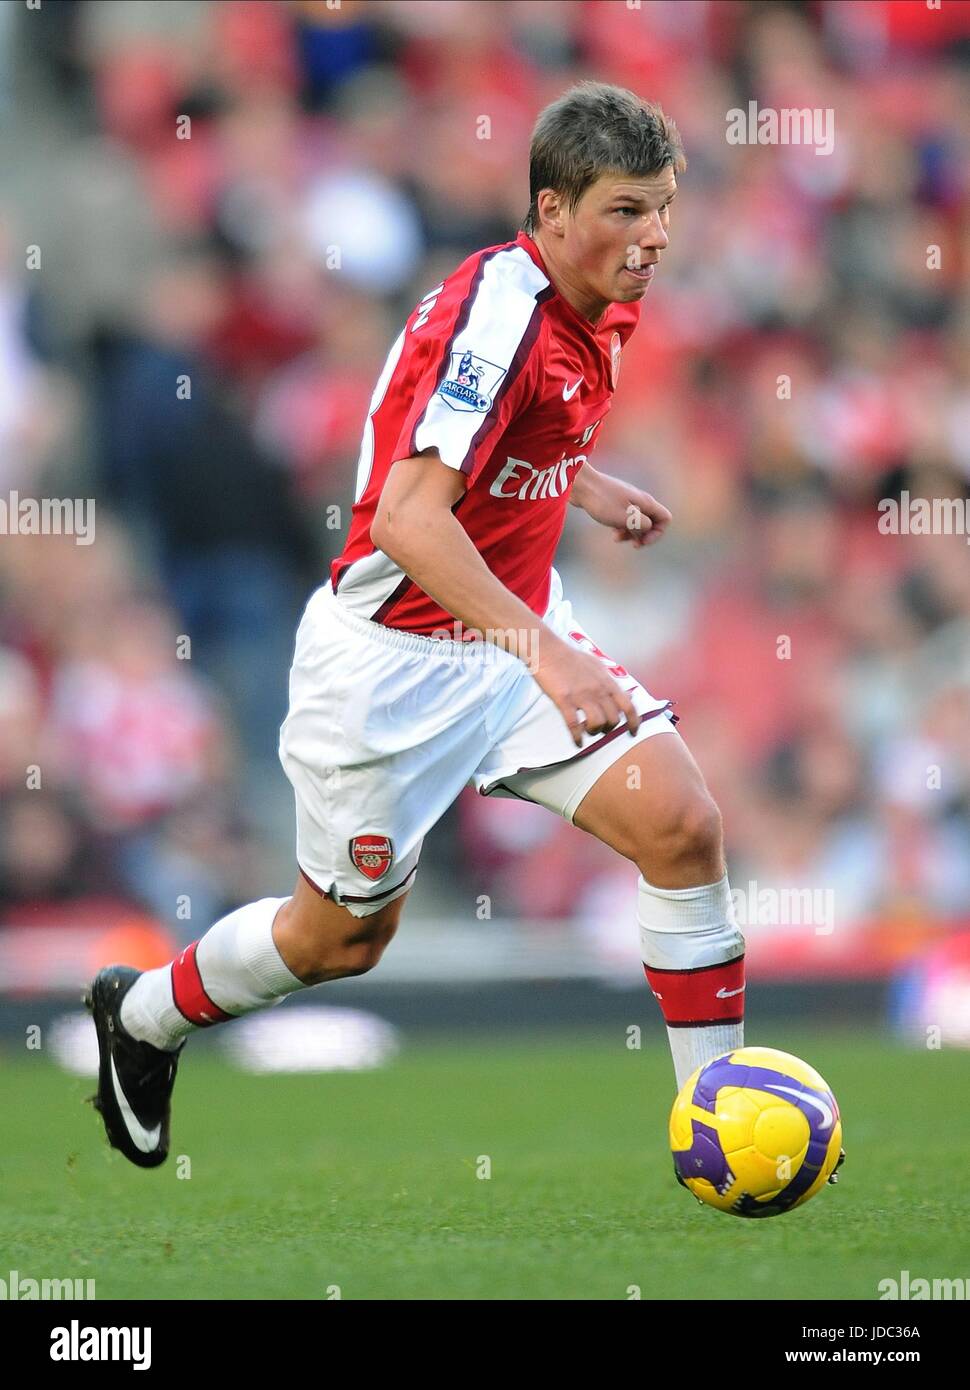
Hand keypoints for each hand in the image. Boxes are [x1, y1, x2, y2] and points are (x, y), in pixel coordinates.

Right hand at [533, 632, 639, 747]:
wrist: (548, 650)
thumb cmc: (571, 658)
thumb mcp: (598, 666)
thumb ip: (613, 683)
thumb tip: (629, 695)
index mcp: (607, 682)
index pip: (628, 706)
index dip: (634, 722)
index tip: (633, 732)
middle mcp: (598, 690)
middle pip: (613, 719)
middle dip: (608, 728)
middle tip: (600, 728)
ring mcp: (581, 695)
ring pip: (597, 724)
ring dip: (593, 731)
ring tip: (587, 730)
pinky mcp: (564, 700)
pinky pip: (574, 725)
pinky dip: (577, 737)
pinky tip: (577, 741)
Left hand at [581, 472, 671, 547]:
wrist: (580, 485)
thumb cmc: (601, 501)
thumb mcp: (625, 517)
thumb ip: (642, 525)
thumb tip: (647, 529)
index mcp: (645, 502)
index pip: (665, 518)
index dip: (658, 533)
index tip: (642, 540)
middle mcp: (639, 500)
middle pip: (652, 521)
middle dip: (644, 535)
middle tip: (633, 544)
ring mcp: (627, 500)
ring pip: (637, 521)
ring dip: (631, 533)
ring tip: (617, 538)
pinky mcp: (615, 503)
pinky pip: (625, 518)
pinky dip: (622, 527)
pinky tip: (612, 532)